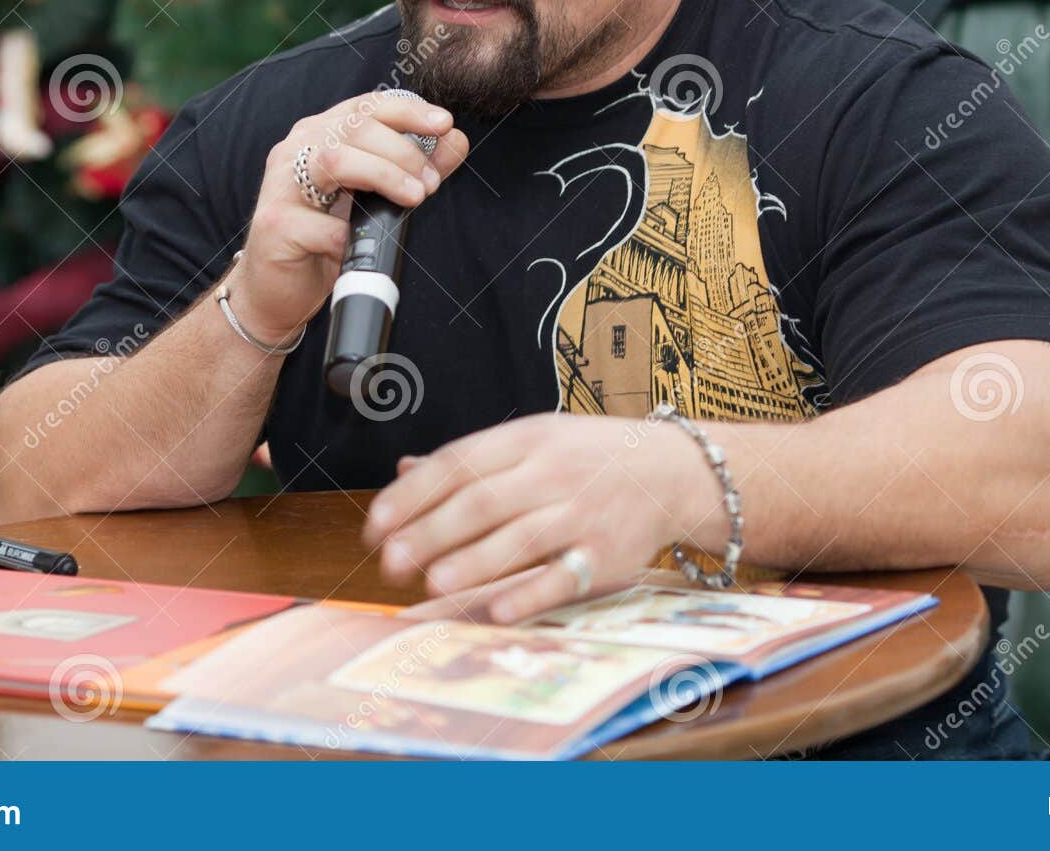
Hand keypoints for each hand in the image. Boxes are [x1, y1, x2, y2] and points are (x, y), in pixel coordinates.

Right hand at [230, 93, 469, 341]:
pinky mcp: (276, 225)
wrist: (279, 291)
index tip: (444, 124)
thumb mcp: (376, 200)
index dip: (407, 110)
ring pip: (334, 161)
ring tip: (413, 197)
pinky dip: (346, 234)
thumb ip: (415, 168)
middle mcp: (296, 151)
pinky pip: (319, 225)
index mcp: (320, 136)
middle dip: (402, 151)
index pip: (365, 107)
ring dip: (383, 175)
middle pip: (353, 128)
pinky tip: (357, 244)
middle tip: (431, 182)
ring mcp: (281, 187)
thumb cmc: (328, 240)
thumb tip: (456, 140)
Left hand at [362, 413, 722, 621]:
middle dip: (429, 533)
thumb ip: (473, 460)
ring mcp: (581, 514)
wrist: (675, 468)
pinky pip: (566, 576)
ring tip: (430, 584)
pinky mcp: (606, 555)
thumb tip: (405, 472)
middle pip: (480, 503)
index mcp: (526, 439)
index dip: (411, 496)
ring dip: (472, 562)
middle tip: (389, 563)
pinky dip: (532, 593)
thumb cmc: (589, 458)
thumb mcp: (534, 441)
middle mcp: (552, 473)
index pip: (458, 463)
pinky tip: (498, 610)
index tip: (374, 526)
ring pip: (520, 538)